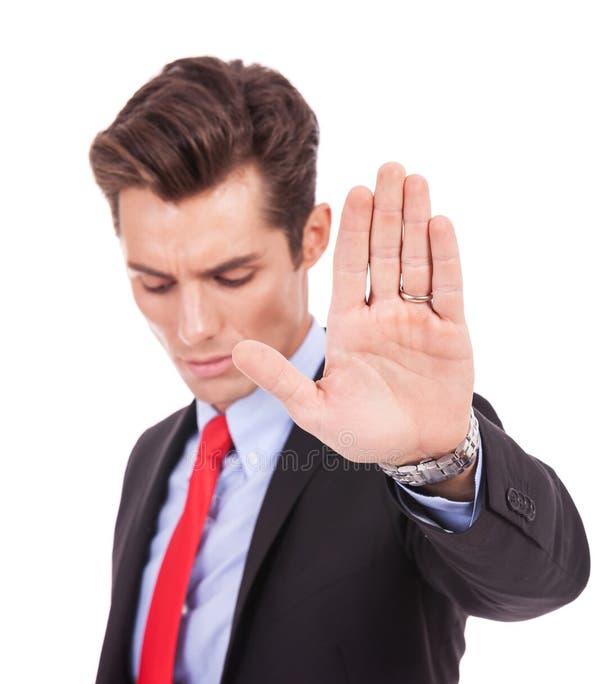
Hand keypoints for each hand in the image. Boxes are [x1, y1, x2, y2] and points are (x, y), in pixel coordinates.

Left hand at [231, 162, 473, 466]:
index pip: (349, 268)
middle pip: (385, 252)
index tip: (353, 192)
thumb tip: (236, 350)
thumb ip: (280, 379)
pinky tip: (440, 223)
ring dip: (416, 220)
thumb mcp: (315, 410)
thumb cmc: (363, 434)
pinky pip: (447, 287)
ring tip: (415, 179)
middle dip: (387, 211)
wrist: (415, 453)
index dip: (353, 231)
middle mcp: (383, 315)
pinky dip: (445, 256)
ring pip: (416, 260)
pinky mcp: (449, 331)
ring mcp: (417, 319)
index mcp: (350, 328)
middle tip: (389, 166)